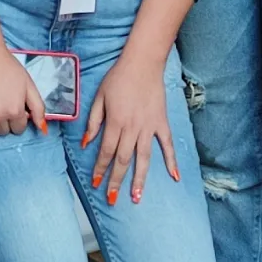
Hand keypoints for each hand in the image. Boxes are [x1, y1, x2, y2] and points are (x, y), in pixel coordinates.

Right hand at [0, 45, 46, 137]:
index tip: (12, 106)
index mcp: (14, 111)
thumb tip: (42, 128)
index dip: (17, 117)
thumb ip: (38, 107)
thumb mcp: (28, 84)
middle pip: (2, 131)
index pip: (18, 129)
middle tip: (0, 101)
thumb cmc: (7, 66)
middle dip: (4, 119)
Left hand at [83, 54, 178, 205]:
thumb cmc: (118, 79)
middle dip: (116, 180)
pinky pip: (168, 145)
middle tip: (112, 198)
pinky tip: (175, 177)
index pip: (106, 151)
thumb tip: (87, 142)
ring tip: (136, 197)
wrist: (142, 64)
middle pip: (123, 160)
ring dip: (140, 179)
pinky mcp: (162, 123)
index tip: (95, 183)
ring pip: (144, 158)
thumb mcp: (99, 97)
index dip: (100, 168)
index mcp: (115, 122)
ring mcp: (149, 127)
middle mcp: (132, 128)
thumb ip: (93, 121)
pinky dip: (171, 161)